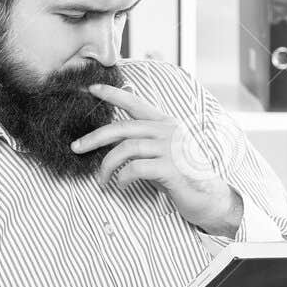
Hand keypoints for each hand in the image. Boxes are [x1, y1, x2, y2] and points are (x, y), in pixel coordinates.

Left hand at [71, 84, 241, 237]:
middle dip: (95, 137)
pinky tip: (121, 185)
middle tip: (76, 147)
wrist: (210, 199)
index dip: (113, 94)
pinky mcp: (171, 168)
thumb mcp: (162, 154)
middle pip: (123, 128)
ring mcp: (171, 149)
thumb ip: (143, 144)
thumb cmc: (182, 177)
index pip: (136, 103)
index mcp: (166, 124)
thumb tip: (111, 144)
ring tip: (101, 180)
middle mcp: (168, 131)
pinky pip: (136, 168)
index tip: (92, 87)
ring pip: (126, 148)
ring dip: (107, 165)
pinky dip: (122, 177)